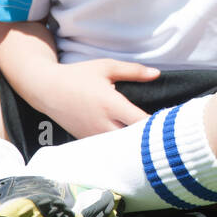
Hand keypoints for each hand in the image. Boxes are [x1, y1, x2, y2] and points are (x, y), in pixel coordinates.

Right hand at [38, 59, 158, 139]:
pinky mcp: (87, 140)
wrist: (47, 89)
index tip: (169, 123)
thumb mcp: (106, 67)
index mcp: (111, 104)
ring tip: (149, 140)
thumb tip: (157, 74)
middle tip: (163, 134)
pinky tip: (130, 144)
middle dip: (148, 139)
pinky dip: (120, 148)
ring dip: (135, 146)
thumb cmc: (78, 75)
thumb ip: (133, 71)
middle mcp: (103, 124)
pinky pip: (108, 148)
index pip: (140, 122)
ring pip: (121, 148)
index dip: (156, 125)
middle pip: (133, 141)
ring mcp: (93, 135)